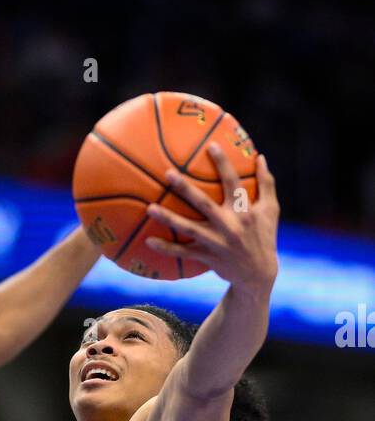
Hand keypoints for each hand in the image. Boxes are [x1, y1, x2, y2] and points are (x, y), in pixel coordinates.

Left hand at [145, 146, 279, 292]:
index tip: (210, 145)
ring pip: (188, 228)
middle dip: (185, 188)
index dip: (223, 163)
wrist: (258, 275)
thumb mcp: (270, 210)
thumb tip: (260, 156)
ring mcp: (216, 243)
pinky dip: (166, 248)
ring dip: (168, 219)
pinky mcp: (207, 257)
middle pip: (203, 203)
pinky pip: (183, 252)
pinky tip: (148, 241)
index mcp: (245, 211)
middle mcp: (229, 225)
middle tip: (168, 173)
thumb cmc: (264, 236)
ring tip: (149, 208)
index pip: (232, 182)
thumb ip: (266, 183)